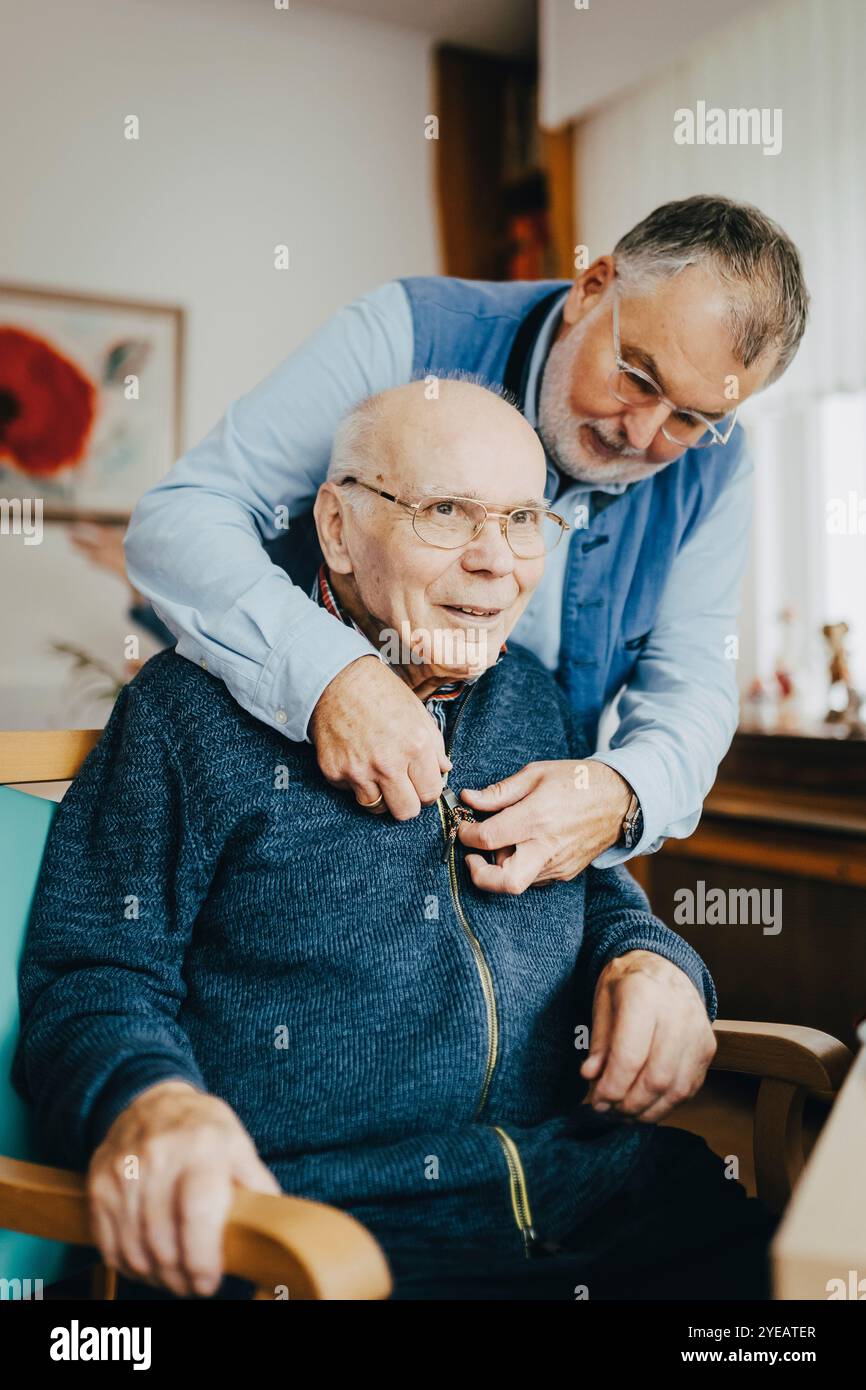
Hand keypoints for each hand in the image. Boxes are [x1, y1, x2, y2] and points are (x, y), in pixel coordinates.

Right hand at [86, 1080, 280, 1296]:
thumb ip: (256, 1184)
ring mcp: (123, 1171)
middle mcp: (159, 1157)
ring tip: (174, 1279)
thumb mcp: (238, 1143)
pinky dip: (128, 1265)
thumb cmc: (202, 1129)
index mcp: (203, 1146)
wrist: (150, 1100)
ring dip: (156, 1276)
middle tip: (195, 1286)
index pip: (197, 1212)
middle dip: (181, 1277)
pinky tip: (147, 1266)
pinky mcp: (99, 1184)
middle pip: (164, 1240)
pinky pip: (109, 1244)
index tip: (209, 1281)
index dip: (203, 1257)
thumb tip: (275, 1225)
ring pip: (135, 1249)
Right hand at [310, 655, 450, 819]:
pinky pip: (351, 792)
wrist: (337, 681)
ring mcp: (359, 770)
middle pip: (406, 812)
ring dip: (381, 796)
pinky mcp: (335, 772)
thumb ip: (434, 745)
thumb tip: (444, 769)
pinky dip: (356, 783)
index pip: (430, 794)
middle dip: (408, 803)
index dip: (427, 791)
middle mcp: (388, 763)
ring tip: (378, 774)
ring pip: (377, 808)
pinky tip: (357, 760)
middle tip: (403, 788)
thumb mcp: (418, 712)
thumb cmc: (381, 693)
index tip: (421, 785)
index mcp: (415, 746)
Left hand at [457, 759, 631, 893]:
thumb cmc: (577, 781)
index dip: (466, 834)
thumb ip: (499, 792)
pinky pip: (532, 877)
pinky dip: (519, 865)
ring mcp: (558, 864)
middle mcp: (547, 847)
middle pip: (505, 882)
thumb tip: (468, 799)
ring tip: (505, 839)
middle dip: (479, 874)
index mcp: (537, 818)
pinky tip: (523, 844)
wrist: (619, 799)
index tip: (464, 827)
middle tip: (471, 857)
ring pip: (516, 880)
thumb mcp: (535, 774)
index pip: (488, 838)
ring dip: (500, 865)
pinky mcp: (564, 872)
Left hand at [581, 951, 716, 1122]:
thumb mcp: (603, 1001)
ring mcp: (698, 1031)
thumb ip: (600, 1042)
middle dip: (628, 1104)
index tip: (596, 1102)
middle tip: (607, 1110)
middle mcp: (677, 1013)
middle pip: (656, 1077)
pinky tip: (645, 1105)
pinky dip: (666, 1104)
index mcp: (644, 995)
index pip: (630, 1056)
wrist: (663, 965)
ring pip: (676, 1088)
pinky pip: (689, 1087)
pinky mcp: (708, 1046)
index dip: (612, 1087)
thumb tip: (590, 1077)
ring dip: (647, 1110)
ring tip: (624, 1113)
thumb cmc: (627, 983)